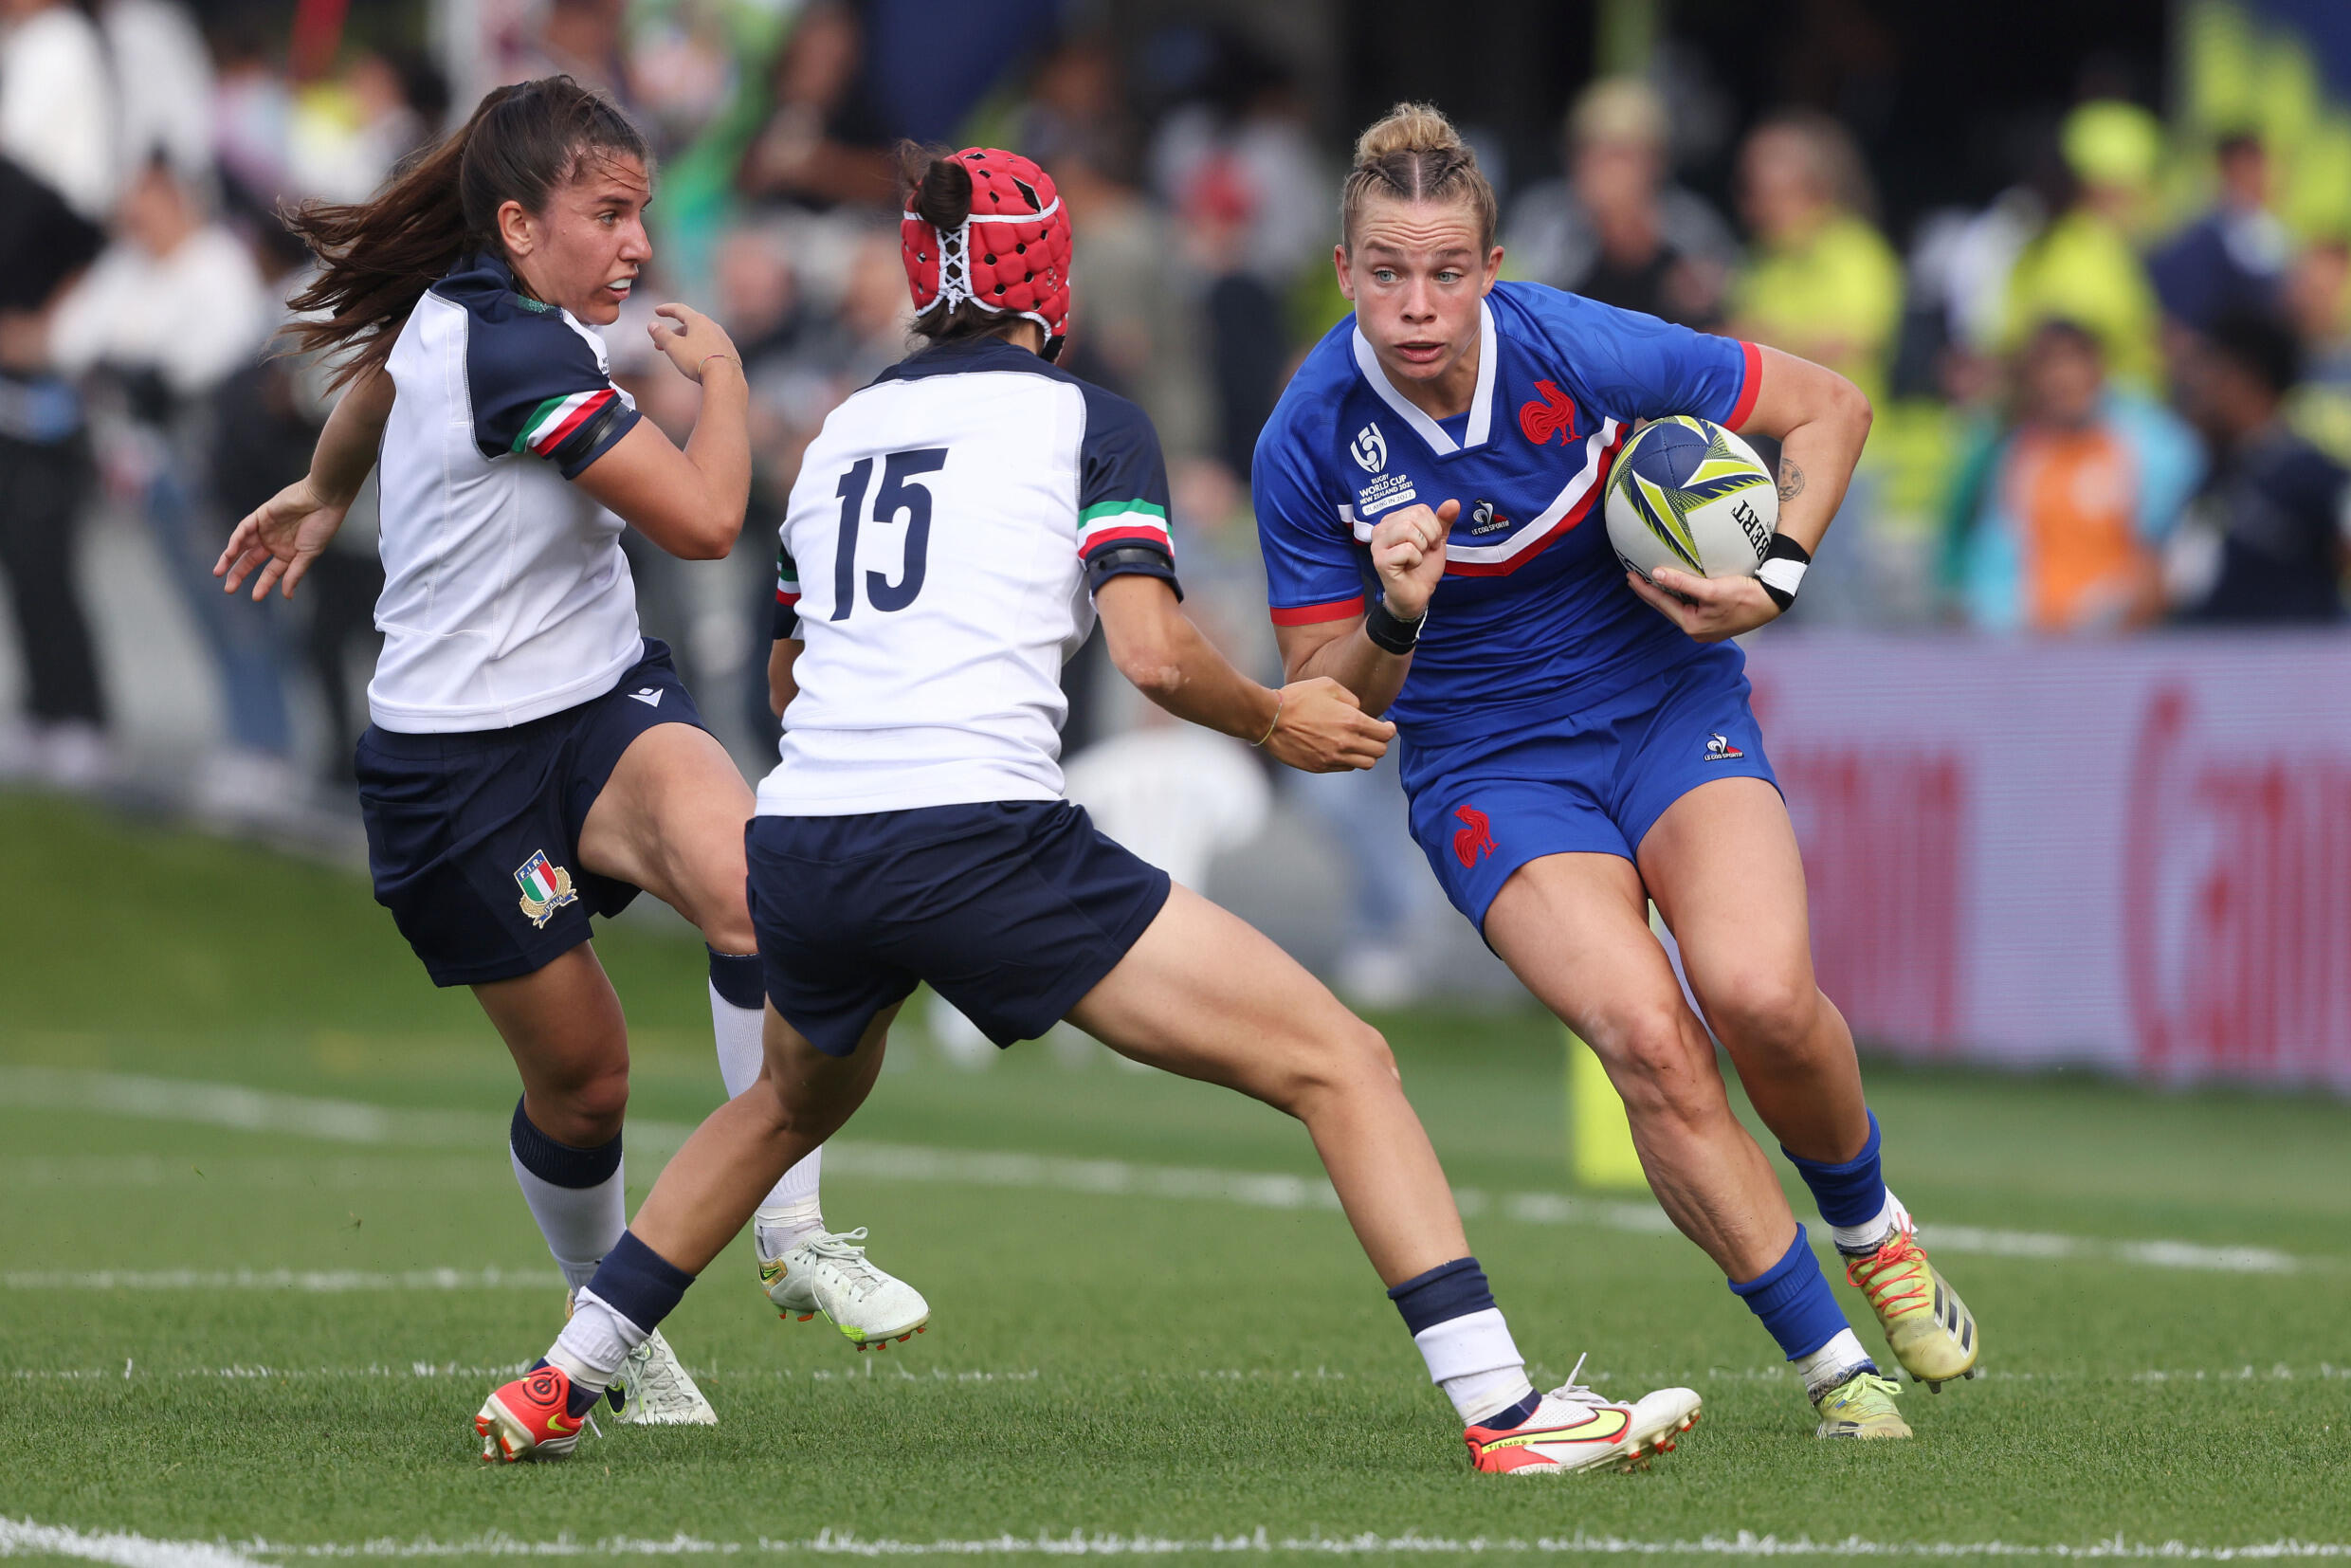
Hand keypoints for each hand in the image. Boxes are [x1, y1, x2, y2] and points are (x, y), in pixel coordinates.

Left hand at [215, 475, 350, 600]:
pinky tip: (231, 552)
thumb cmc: (321, 526)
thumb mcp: (308, 554)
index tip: (256, 597)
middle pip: (251, 560)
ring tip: (220, 571)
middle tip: (229, 589)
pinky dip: (236, 540)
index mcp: (288, 553)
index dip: (263, 584)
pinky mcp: (261, 515)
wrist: (323, 500)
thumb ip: (295, 573)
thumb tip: (287, 595)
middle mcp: (274, 542)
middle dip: (239, 573)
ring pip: (243, 545)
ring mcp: (266, 529)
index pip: (271, 572)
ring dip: (230, 558)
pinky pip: (244, 529)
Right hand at [649, 304, 741, 383]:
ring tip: (677, 354)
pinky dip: (699, 349)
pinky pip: (710, 346)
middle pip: (689, 325)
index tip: (657, 311)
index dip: (666, 309)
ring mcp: (723, 339)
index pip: (679, 309)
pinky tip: (696, 360)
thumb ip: (661, 335)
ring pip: (700, 336)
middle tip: (659, 345)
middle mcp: (713, 326)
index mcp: (699, 321)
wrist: (725, 378)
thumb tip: (652, 325)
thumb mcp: (674, 347)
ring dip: (686, 342)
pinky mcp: (729, 352)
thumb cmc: (698, 361)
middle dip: (672, 334)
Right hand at [1262, 676, 1395, 772]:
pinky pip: (1346, 768)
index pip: (1385, 734)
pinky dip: (1349, 760)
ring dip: (1366, 755)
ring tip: (1359, 745)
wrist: (1269, 719)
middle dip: (1380, 743)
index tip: (1388, 727)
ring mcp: (1333, 757)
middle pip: (1379, 752)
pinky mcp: (1321, 766)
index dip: (1390, 730)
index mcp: (1352, 721)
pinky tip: (1341, 750)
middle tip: (1375, 736)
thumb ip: (1351, 698)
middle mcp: (1346, 742)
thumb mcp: (1328, 685)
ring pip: (1365, 764)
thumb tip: (1359, 709)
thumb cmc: (1297, 698)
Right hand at [1369, 499, 1455, 619]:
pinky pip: (1407, 549)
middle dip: (1429, 536)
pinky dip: (1416, 560)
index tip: (1429, 543)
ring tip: (1416, 558)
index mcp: (1393, 520)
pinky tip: (1409, 567)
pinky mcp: (1380, 560)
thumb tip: (1453, 503)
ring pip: (1408, 530)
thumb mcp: (1437, 539)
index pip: (1420, 509)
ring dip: (1421, 547)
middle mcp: (1381, 529)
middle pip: (1414, 516)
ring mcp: (1378, 545)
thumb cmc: (1423, 566)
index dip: (1433, 527)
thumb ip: (1444, 520)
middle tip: (1425, 551)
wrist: (1417, 593)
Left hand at [1627, 565, 1780, 642]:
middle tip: (1633, 578)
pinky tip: (1675, 587)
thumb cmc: (1745, 596)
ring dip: (1663, 595)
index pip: (1661, 604)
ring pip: (1676, 608)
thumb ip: (1682, 583)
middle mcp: (1696, 630)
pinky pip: (1689, 606)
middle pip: (1666, 608)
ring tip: (1649, 582)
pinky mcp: (1714, 620)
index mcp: (1692, 626)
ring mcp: (1705, 627)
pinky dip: (1678, 596)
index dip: (1644, 589)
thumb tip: (1656, 574)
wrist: (1773, 601)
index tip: (1630, 575)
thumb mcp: (1712, 589)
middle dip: (1649, 593)